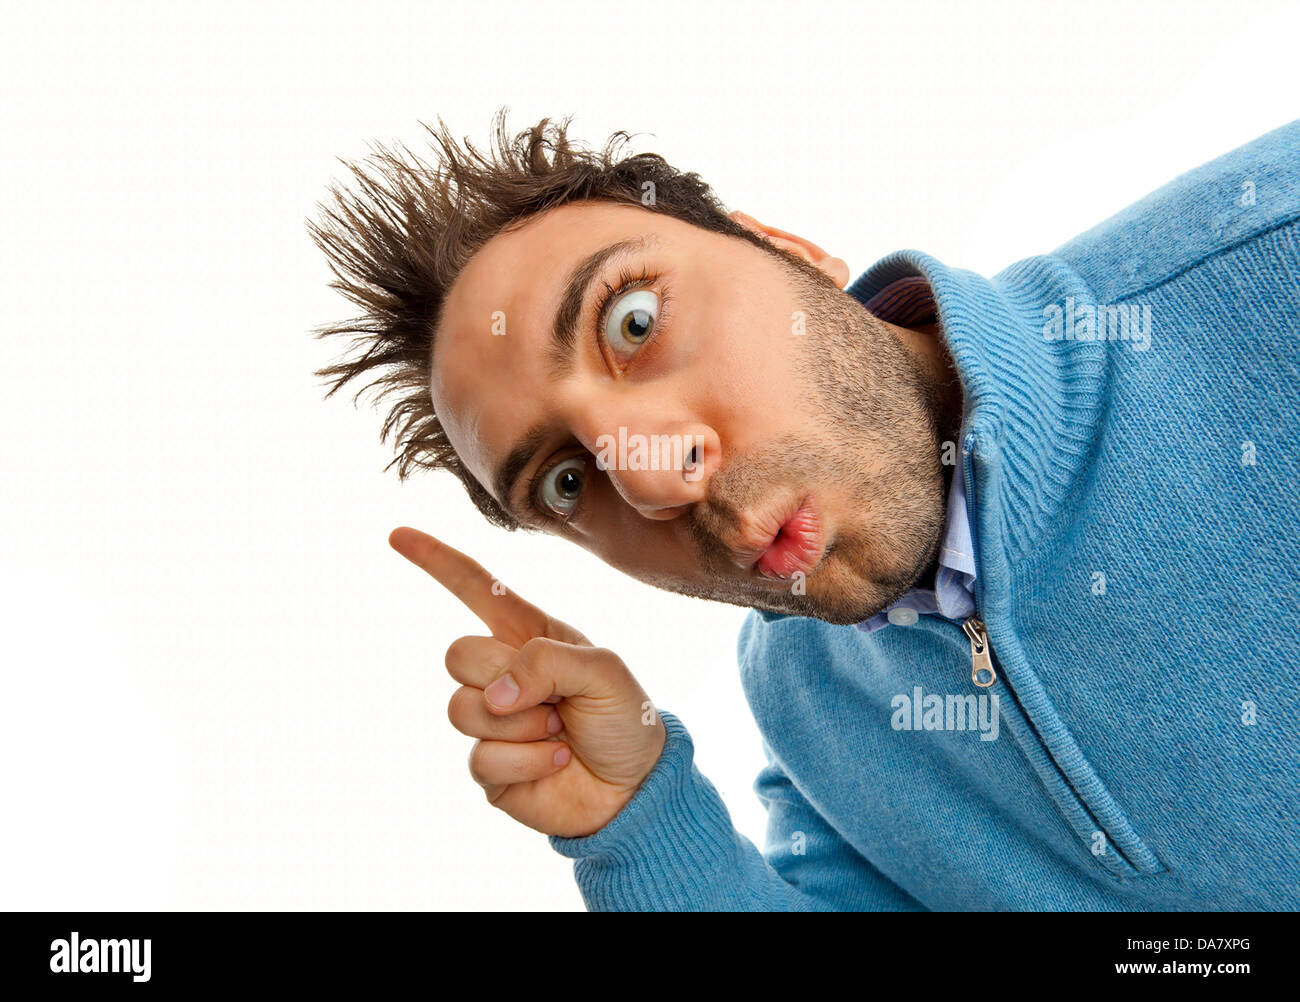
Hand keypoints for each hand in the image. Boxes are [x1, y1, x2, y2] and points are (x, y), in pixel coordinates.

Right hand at [389, 526, 666, 837]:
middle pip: (458, 654)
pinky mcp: (488, 767)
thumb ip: (548, 661)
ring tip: (558, 730)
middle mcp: (503, 673)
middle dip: (506, 677)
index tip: (397, 535)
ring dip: (521, 724)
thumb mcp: (605, 671)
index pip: (478, 590)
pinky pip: (481, 758)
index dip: (437, 561)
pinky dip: (528, 762)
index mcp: (530, 635)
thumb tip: (496, 695)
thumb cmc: (624, 719)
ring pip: (462, 709)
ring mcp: (491, 721)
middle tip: (555, 700)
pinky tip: (556, 761)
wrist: (634, 788)